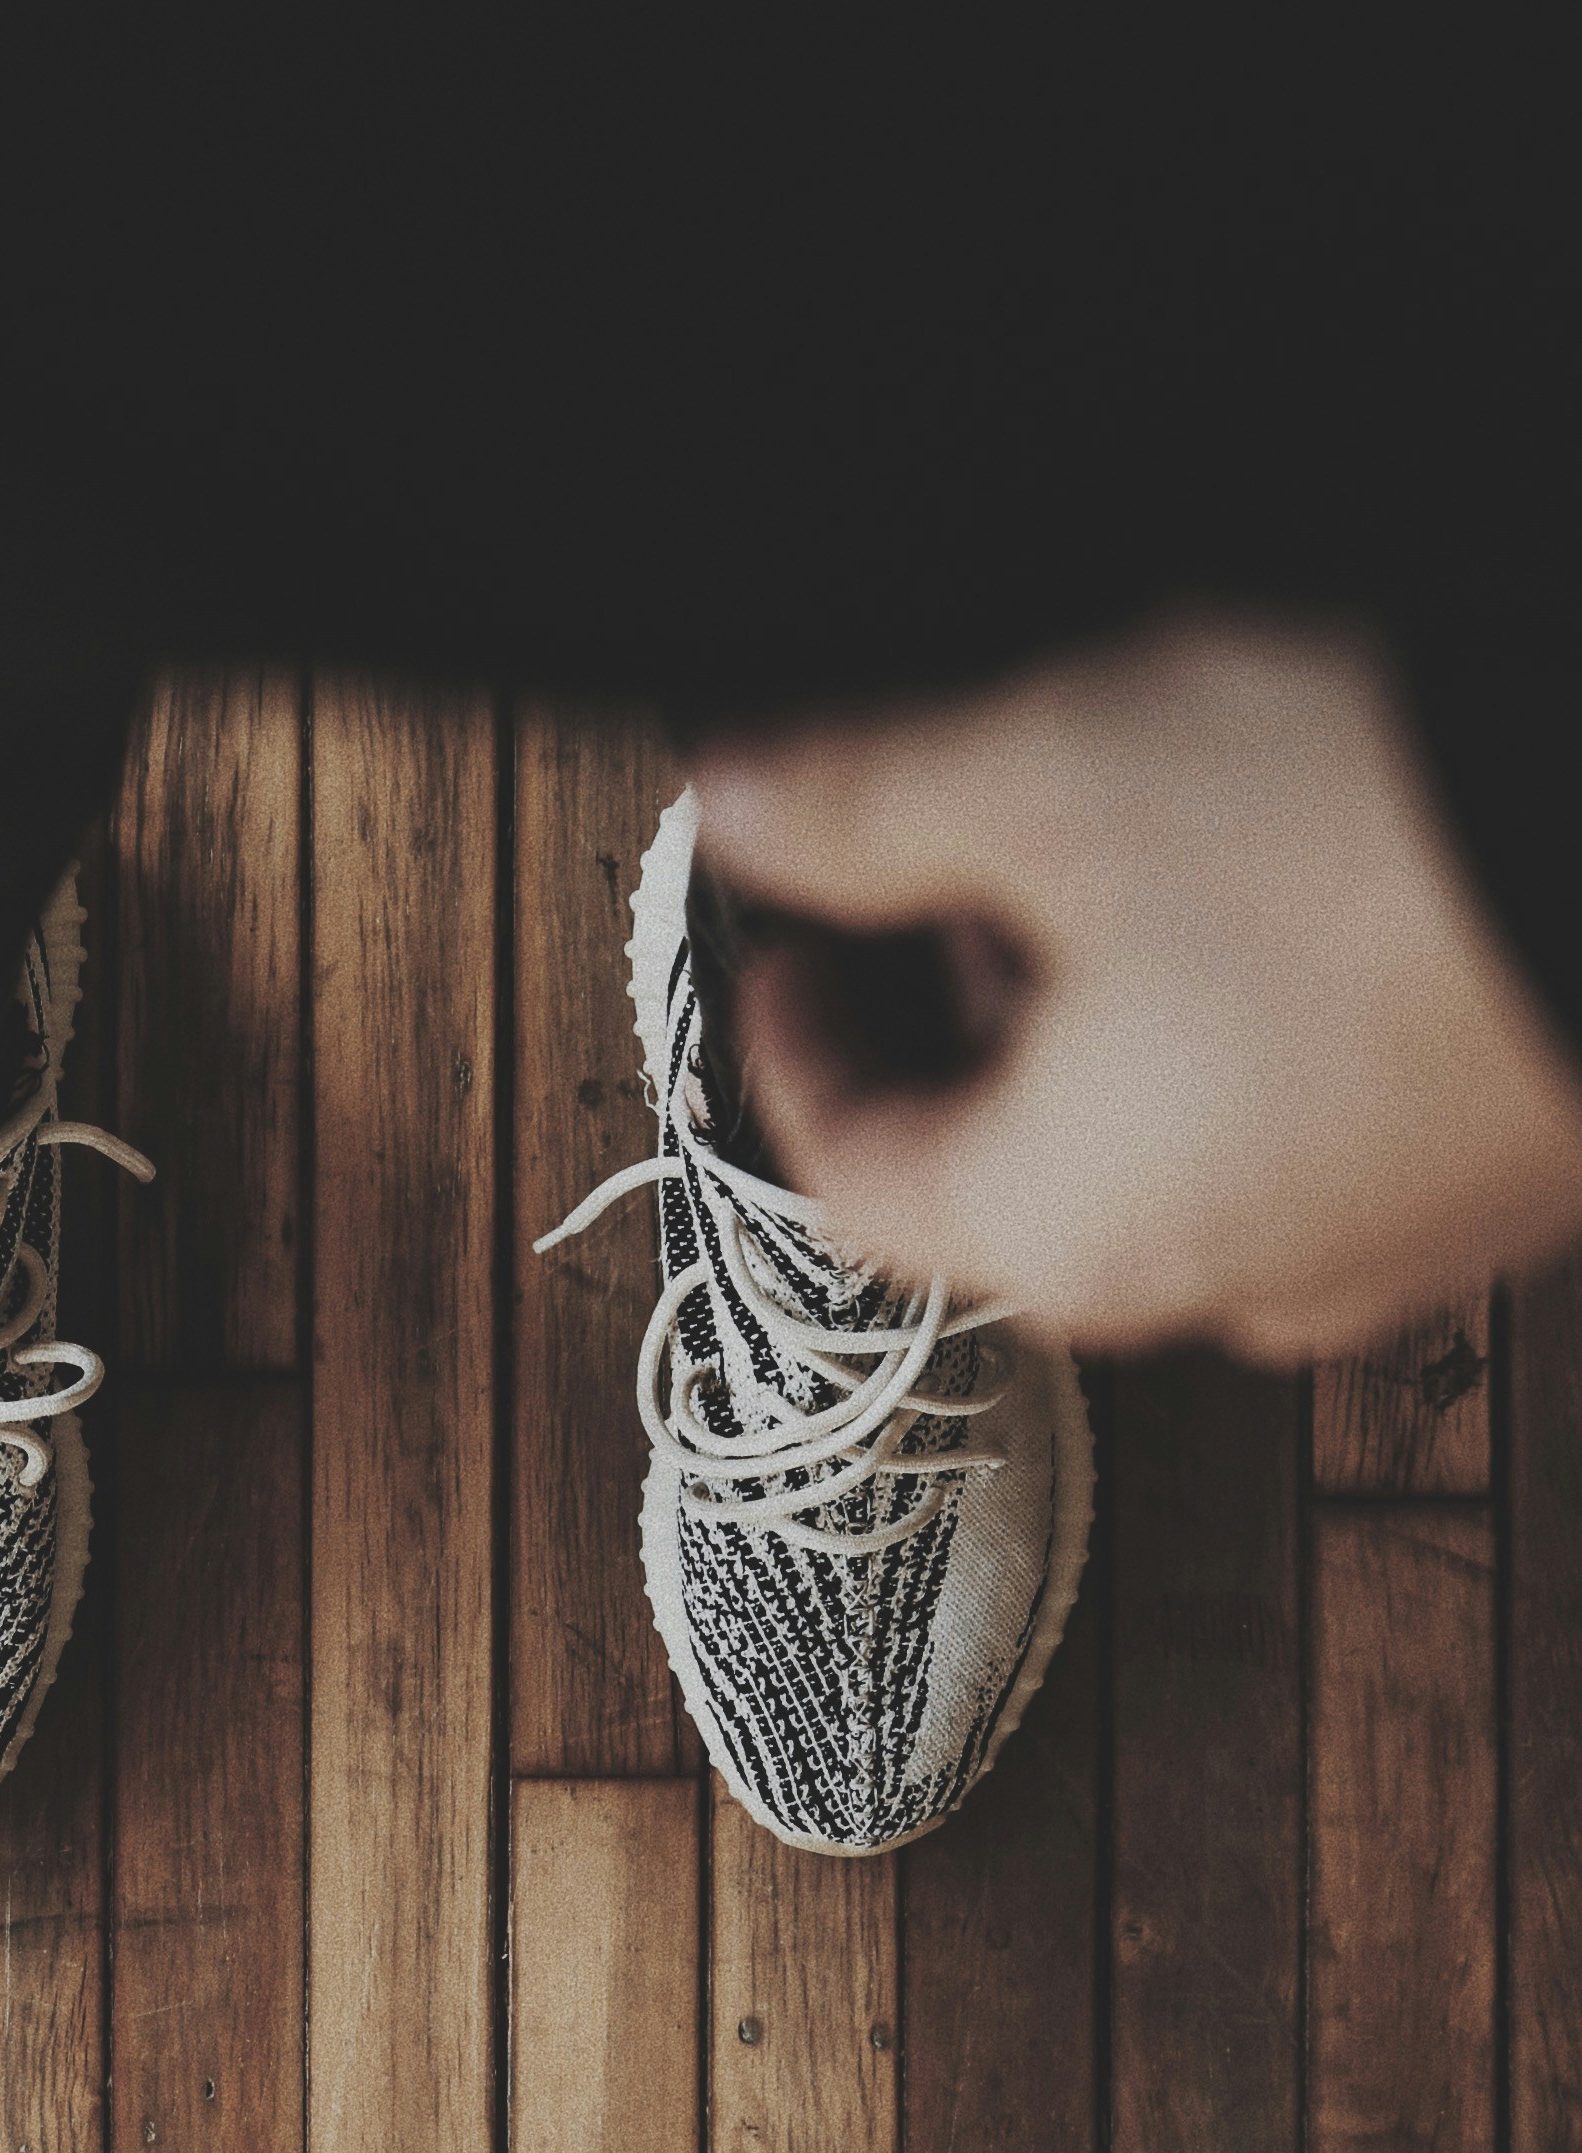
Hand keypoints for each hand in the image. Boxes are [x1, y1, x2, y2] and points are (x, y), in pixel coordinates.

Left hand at [691, 616, 1581, 1358]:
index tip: (782, 944)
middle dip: (962, 1017)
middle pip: (1013, 1174)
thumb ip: (867, 802)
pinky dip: (1268, 1025)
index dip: (790, 1051)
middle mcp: (1220, 1289)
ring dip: (1118, 1016)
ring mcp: (1378, 1255)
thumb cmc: (1390, 841)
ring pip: (1177, 1146)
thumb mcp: (1064, 770)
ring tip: (1140, 842)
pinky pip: (1327, 1122)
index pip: (852, 1182)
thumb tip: (749, 799)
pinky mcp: (1496, 1189)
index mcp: (1069, 1231)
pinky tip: (1311, 884)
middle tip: (950, 864)